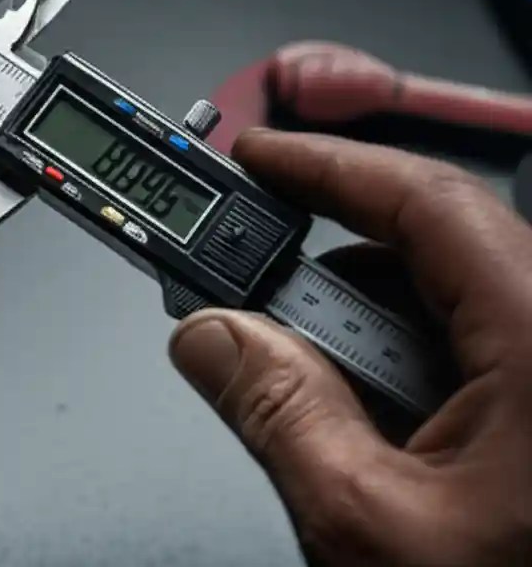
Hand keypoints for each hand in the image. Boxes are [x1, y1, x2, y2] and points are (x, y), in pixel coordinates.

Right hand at [169, 128, 531, 565]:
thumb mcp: (371, 525)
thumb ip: (276, 413)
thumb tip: (211, 339)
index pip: (426, 202)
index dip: (328, 167)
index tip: (257, 159)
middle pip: (428, 258)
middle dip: (325, 281)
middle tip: (245, 304)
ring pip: (445, 314)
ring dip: (360, 343)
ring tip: (312, 405)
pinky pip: (471, 361)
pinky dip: (403, 380)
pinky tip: (372, 438)